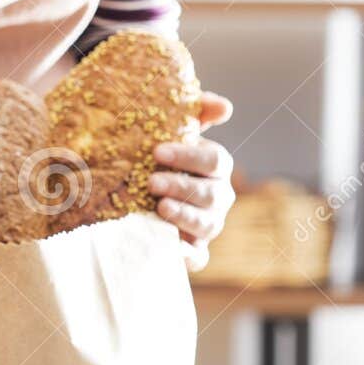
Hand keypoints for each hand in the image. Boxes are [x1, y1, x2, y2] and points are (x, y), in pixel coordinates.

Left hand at [148, 93, 235, 271]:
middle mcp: (218, 197)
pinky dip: (186, 254)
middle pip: (212, 193)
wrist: (137, 193)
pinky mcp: (194, 251)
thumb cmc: (158, 157)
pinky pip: (198, 257)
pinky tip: (169, 245)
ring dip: (185, 216)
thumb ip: (196, 113)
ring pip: (208, 224)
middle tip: (151, 182)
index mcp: (216, 167)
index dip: (189, 156)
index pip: (215, 160)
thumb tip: (226, 107)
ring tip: (160, 208)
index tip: (157, 151)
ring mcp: (208, 225)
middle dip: (182, 187)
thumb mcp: (172, 130)